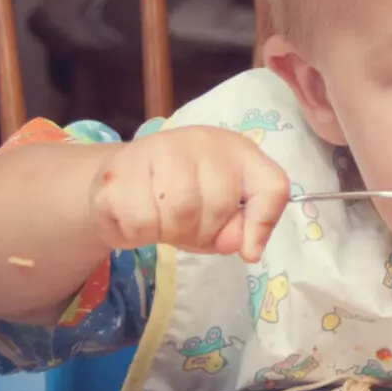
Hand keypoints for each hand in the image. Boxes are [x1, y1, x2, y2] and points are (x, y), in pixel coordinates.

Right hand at [89, 126, 288, 260]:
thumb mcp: (224, 214)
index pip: (272, 187)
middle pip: (217, 206)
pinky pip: (140, 222)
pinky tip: (135, 219)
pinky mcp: (119, 169)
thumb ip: (244, 227)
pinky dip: (137, 235)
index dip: (263, 223)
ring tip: (160, 222)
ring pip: (178, 213)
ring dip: (168, 234)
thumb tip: (247, 249)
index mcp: (237, 151)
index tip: (247, 250)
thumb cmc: (184, 198)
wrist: (120, 182)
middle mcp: (201, 140)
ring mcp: (158, 148)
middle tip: (185, 228)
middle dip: (202, 233)